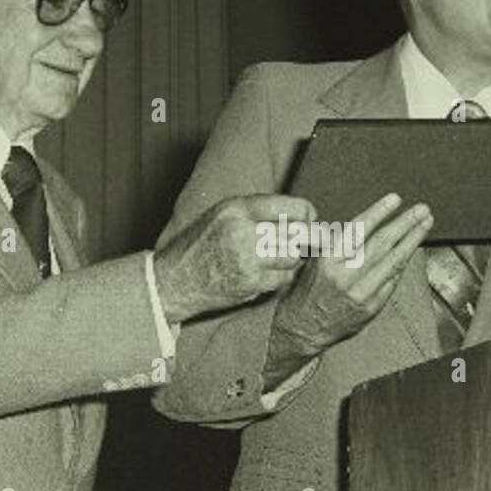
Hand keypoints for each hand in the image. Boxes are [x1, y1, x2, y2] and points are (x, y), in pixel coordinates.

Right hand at [154, 195, 316, 322]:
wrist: (174, 279)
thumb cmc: (200, 245)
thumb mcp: (223, 215)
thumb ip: (256, 212)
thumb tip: (300, 216)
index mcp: (238, 208)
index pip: (293, 207)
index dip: (309, 214)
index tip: (310, 220)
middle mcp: (244, 230)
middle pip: (299, 233)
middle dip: (311, 238)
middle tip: (316, 241)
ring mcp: (247, 259)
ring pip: (293, 256)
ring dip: (293, 259)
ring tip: (282, 258)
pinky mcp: (249, 283)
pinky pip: (282, 279)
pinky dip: (280, 278)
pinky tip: (268, 274)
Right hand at [262, 193, 432, 388]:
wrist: (302, 329)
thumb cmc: (305, 293)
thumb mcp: (313, 262)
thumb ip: (335, 244)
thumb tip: (364, 225)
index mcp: (328, 260)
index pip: (358, 229)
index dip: (379, 212)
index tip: (395, 199)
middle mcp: (345, 276)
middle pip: (382, 243)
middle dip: (405, 223)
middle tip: (421, 210)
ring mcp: (361, 293)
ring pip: (393, 262)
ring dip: (412, 241)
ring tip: (424, 225)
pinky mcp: (372, 307)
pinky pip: (393, 280)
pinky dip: (403, 263)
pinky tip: (412, 250)